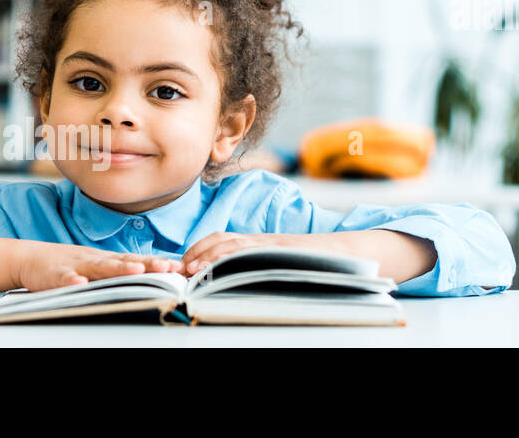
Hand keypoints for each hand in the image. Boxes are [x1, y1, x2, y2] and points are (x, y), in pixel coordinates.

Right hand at [13, 242, 182, 291]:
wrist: (29, 258)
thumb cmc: (66, 265)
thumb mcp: (94, 267)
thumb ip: (115, 272)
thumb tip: (146, 278)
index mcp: (105, 260)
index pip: (135, 260)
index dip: (157, 263)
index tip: (179, 267)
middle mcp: (94, 260)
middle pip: (123, 261)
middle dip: (147, 264)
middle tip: (168, 268)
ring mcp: (75, 265)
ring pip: (99, 266)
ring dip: (117, 269)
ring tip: (135, 271)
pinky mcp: (55, 274)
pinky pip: (64, 278)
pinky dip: (71, 280)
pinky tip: (78, 284)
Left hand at [180, 232, 346, 275]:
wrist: (340, 255)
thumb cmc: (307, 263)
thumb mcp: (273, 262)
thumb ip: (251, 266)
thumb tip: (225, 280)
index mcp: (254, 242)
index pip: (219, 240)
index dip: (197, 250)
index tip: (181, 264)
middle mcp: (257, 240)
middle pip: (218, 239)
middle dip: (194, 252)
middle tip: (178, 267)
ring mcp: (267, 245)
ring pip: (230, 243)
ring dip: (206, 256)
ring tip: (190, 269)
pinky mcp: (278, 251)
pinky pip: (251, 251)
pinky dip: (231, 257)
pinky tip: (218, 267)